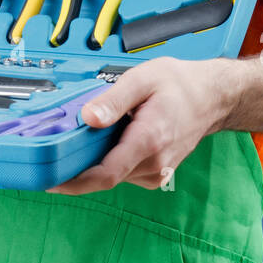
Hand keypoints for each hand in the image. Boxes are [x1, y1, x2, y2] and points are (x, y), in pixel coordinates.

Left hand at [46, 54, 234, 193]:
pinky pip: (124, 172)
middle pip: (104, 177)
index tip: (49, 180)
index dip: (73, 182)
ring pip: (114, 175)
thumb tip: (87, 117)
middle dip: (78, 167)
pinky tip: (112, 139)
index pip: (105, 174)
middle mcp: (154, 163)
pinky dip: (111, 160)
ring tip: (89, 135)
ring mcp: (157, 171)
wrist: (212, 96)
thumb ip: (112, 101)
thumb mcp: (142, 79)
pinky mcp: (156, 172)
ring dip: (95, 162)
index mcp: (148, 140)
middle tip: (56, 149)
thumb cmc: (180, 85)